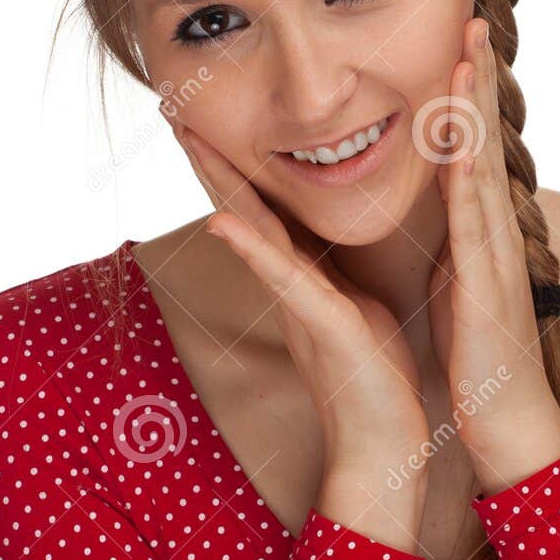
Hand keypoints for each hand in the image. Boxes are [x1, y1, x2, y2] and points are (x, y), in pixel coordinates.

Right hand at [162, 106, 430, 553]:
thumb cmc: (375, 383)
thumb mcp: (355, 312)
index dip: (236, 166)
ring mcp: (300, 304)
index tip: (210, 122)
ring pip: (252, 232)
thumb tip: (320, 257)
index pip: (264, 211)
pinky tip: (223, 221)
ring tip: (190, 140)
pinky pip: (284, 280)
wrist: (383, 448)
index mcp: (305, 279)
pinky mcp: (321, 325)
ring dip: (219, 185)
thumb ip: (330, 281)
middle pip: (242, 210)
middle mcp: (291, 286)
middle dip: (210, 160)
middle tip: (175, 112)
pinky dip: (251, 249)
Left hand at [427, 18, 559, 495]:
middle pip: (485, 142)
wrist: (508, 422)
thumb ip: (453, 249)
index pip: (471, 153)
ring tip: (472, 52)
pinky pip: (475, 217)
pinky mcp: (485, 282)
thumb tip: (444, 220)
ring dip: (478, 107)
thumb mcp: (457, 290)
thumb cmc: (480, 361)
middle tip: (473, 19)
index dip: (466, 100)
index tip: (457, 48)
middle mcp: (492, 235)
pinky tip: (462, 133)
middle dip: (480, 80)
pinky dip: (468, 170)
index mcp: (478, 236)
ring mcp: (494, 254)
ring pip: (485, 166)